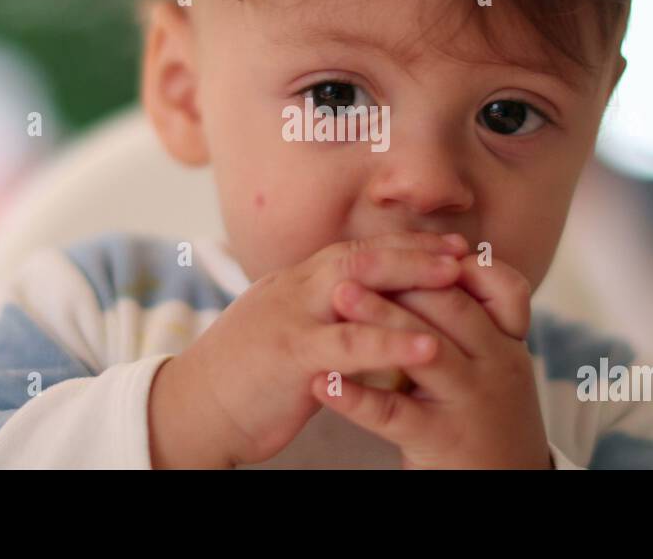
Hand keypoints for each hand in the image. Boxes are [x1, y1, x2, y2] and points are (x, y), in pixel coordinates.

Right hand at [149, 231, 469, 467]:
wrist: (191, 408)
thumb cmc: (245, 375)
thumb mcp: (286, 330)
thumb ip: (323, 314)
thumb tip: (367, 308)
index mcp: (296, 282)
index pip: (357, 250)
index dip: (404, 244)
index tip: (447, 244)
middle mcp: (294, 288)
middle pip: (362, 254)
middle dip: (414, 250)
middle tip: (461, 251)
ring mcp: (291, 317)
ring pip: (357, 285)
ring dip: (410, 280)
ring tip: (456, 281)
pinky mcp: (289, 354)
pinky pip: (347, 343)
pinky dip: (390, 341)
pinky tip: (428, 347)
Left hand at [312, 253, 551, 468]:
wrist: (507, 481)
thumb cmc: (482, 411)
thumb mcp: (489, 362)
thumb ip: (464, 319)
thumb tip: (431, 259)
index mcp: (504, 341)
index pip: (477, 284)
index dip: (431, 262)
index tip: (388, 245)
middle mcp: (495, 364)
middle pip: (448, 307)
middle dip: (400, 279)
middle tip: (352, 265)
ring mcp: (470, 400)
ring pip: (426, 352)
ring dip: (380, 320)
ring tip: (338, 297)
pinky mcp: (442, 438)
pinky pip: (394, 414)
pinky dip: (356, 397)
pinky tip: (324, 383)